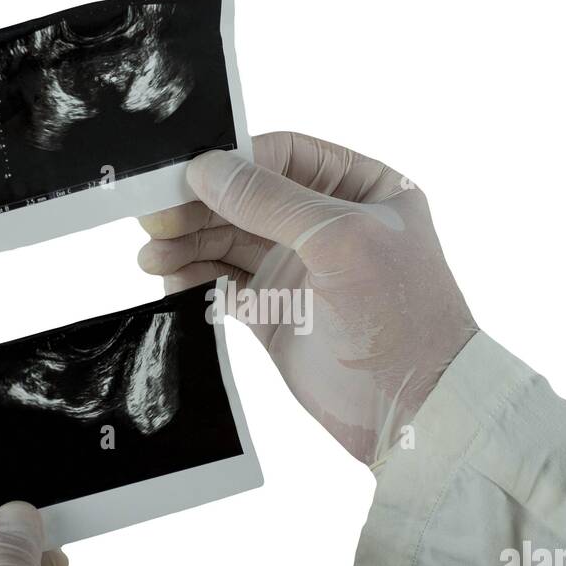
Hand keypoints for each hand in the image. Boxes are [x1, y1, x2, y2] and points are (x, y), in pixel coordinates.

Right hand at [137, 132, 476, 463]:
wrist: (413, 409)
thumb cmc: (402, 316)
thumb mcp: (340, 240)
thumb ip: (270, 201)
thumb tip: (207, 169)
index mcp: (363, 189)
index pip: (286, 156)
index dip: (236, 161)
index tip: (188, 173)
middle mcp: (328, 225)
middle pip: (247, 197)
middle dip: (201, 205)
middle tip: (154, 217)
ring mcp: (300, 270)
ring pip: (229, 241)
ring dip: (188, 243)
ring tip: (153, 256)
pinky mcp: (275, 313)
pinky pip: (224, 285)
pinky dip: (195, 280)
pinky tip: (171, 281)